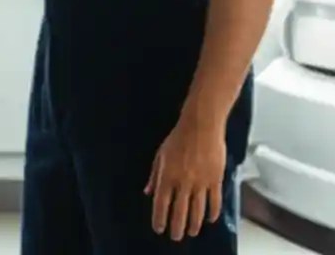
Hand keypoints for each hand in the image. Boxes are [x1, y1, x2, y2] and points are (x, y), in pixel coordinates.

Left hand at [145, 117, 226, 240]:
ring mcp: (201, 183)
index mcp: (167, 176)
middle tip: (175, 237)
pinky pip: (215, 201)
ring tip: (192, 232)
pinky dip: (213, 213)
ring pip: (198, 210)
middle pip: (179, 211)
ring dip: (194, 224)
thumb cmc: (178, 138)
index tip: (159, 228)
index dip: (159, 218)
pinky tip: (210, 220)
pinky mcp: (216, 180)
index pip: (161, 204)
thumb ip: (154, 176)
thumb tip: (148, 191)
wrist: (201, 127)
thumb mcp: (160, 155)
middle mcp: (183, 183)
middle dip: (177, 227)